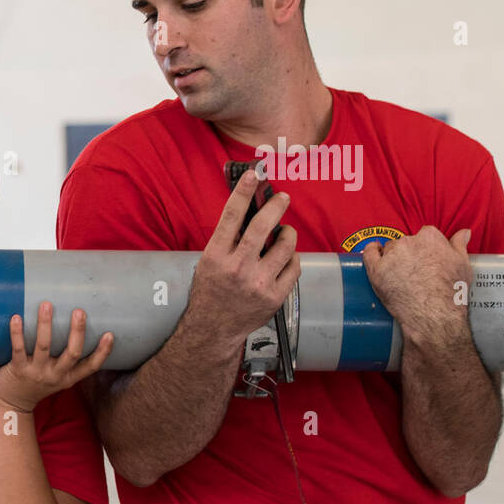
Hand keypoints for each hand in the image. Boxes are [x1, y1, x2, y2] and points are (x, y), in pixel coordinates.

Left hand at [0, 302, 113, 412]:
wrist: (10, 403)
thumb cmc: (35, 383)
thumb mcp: (55, 376)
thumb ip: (63, 357)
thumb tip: (74, 322)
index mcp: (68, 378)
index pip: (91, 366)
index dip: (102, 352)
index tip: (110, 334)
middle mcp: (54, 376)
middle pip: (72, 354)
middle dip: (77, 332)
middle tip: (79, 311)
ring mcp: (36, 373)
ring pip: (44, 347)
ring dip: (45, 324)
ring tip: (47, 305)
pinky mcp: (17, 369)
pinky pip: (18, 349)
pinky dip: (17, 333)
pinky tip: (16, 318)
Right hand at [186, 169, 299, 346]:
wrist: (213, 329)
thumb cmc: (210, 291)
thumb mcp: (209, 262)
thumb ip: (228, 240)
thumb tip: (250, 211)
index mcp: (216, 256)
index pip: (231, 217)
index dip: (243, 193)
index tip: (253, 175)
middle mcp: (237, 268)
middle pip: (262, 227)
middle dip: (276, 207)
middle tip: (283, 198)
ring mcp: (258, 283)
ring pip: (286, 247)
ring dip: (288, 235)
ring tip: (284, 234)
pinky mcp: (275, 297)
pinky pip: (294, 267)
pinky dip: (293, 258)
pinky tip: (286, 257)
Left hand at [362, 227, 473, 343]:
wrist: (434, 313)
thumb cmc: (451, 290)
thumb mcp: (463, 264)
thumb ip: (459, 244)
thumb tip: (464, 232)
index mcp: (430, 237)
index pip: (425, 234)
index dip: (425, 247)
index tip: (426, 257)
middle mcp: (408, 242)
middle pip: (406, 242)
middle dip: (409, 253)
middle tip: (414, 270)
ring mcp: (391, 255)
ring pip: (389, 249)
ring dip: (392, 257)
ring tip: (398, 272)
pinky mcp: (376, 270)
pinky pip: (368, 254)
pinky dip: (371, 251)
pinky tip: (374, 251)